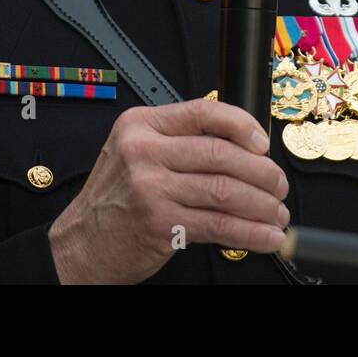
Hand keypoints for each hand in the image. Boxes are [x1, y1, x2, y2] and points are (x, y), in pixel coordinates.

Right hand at [47, 99, 289, 282]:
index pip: (203, 111)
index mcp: (141, 125)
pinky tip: (265, 237)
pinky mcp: (159, 223)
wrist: (79, 245)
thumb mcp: (136, 154)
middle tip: (278, 185)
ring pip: (225, 190)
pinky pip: (218, 225)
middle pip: (221, 154)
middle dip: (262, 172)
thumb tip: (244, 147)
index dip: (242, 125)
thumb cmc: (114, 200)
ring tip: (276, 214)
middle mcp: (143, 151)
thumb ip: (179, 143)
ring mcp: (150, 187)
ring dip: (262, 205)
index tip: (263, 143)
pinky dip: (250, 233)